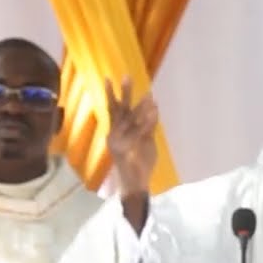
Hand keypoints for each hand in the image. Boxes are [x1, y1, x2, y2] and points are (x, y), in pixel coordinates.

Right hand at [106, 76, 158, 195]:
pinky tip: (154, 109)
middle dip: (122, 93)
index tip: (108, 78)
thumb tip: (153, 106)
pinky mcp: (128, 150)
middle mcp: (114, 135)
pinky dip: (147, 120)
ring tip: (149, 95)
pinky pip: (139, 131)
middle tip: (125, 76)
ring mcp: (119, 143)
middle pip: (117, 110)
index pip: (112, 110)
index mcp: (114, 133)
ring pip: (130, 120)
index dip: (110, 94)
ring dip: (140, 106)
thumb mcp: (145, 141)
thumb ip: (148, 125)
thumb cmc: (139, 164)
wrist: (135, 186)